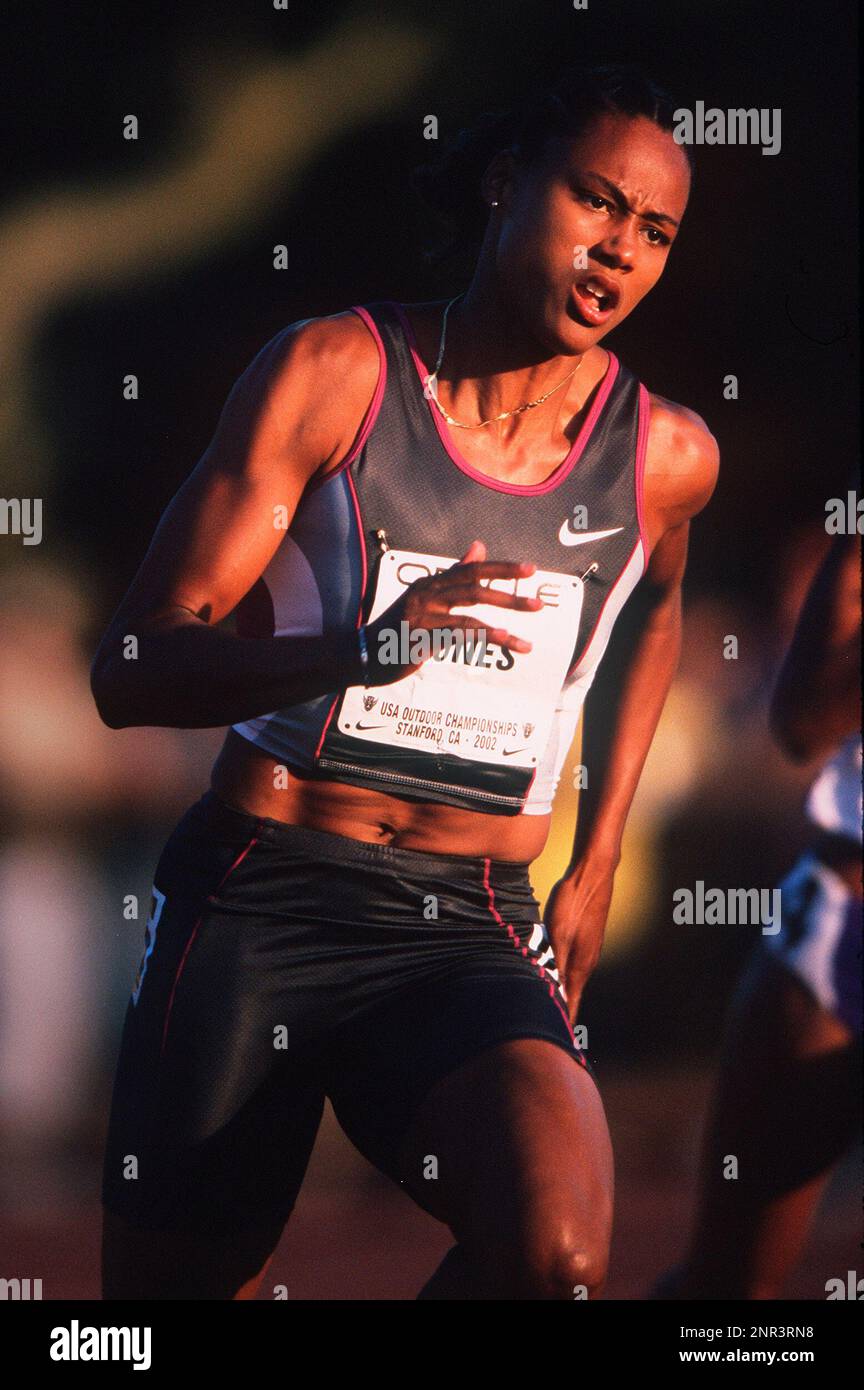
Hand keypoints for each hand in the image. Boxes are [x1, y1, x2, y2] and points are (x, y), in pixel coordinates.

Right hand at [363, 540, 542, 684]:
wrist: (362, 654)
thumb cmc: (399, 627)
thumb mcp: (427, 596)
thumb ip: (455, 572)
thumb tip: (480, 546)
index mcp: (431, 583)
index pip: (472, 570)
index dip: (502, 568)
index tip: (531, 570)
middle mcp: (427, 595)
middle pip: (474, 588)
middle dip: (510, 596)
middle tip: (539, 605)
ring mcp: (422, 617)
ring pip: (469, 618)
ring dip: (502, 631)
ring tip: (528, 642)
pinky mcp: (419, 641)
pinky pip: (455, 639)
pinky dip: (480, 640)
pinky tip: (501, 643)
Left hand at [545, 863, 615, 1023]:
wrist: (593, 873)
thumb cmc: (574, 902)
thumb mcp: (558, 935)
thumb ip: (556, 966)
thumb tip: (556, 998)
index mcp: (581, 966)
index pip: (572, 1006)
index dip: (565, 1027)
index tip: (563, 1050)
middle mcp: (587, 962)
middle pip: (573, 997)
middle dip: (562, 1017)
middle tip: (552, 1038)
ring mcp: (588, 950)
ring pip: (571, 981)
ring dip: (561, 997)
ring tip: (548, 1012)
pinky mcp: (584, 939)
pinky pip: (570, 966)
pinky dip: (561, 979)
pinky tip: (552, 977)